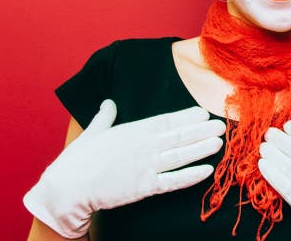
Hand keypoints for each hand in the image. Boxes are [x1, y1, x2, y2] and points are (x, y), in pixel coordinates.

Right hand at [23, 100, 224, 238]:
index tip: (203, 113)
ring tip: (219, 143)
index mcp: (133, 130)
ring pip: (181, 155)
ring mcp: (145, 166)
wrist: (67, 188)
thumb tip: (109, 102)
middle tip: (222, 125)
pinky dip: (191, 176)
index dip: (187, 117)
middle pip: (180, 136)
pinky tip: (206, 171)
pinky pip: (173, 181)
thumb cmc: (77, 160)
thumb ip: (105, 117)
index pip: (167, 121)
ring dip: (202, 149)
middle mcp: (144, 146)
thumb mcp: (93, 132)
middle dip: (203, 130)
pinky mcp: (144, 187)